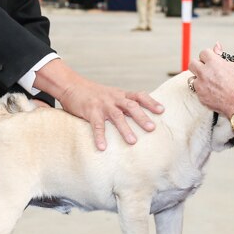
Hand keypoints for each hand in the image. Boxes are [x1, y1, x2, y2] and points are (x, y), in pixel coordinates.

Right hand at [35, 60, 163, 150]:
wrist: (71, 85)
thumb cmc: (93, 94)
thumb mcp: (111, 95)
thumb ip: (122, 104)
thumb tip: (137, 117)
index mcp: (120, 95)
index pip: (139, 96)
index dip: (151, 102)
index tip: (162, 110)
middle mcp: (114, 98)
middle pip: (131, 106)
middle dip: (142, 117)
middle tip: (152, 128)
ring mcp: (102, 105)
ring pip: (117, 116)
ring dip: (125, 129)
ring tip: (132, 142)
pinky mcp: (90, 111)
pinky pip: (96, 125)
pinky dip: (99, 137)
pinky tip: (102, 147)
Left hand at [188, 43, 233, 117]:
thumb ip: (222, 56)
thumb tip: (216, 45)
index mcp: (214, 63)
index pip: (203, 53)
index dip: (209, 56)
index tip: (213, 60)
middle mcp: (205, 73)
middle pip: (192, 63)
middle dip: (199, 65)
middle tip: (207, 70)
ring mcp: (201, 86)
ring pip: (191, 78)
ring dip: (198, 79)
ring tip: (208, 82)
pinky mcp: (201, 97)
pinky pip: (196, 90)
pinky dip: (202, 90)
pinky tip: (211, 91)